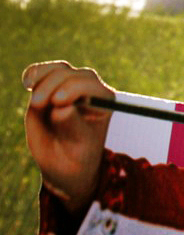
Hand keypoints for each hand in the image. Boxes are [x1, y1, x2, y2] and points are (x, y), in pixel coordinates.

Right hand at [22, 61, 113, 213]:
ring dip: (42, 79)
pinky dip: (34, 74)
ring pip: (58, 70)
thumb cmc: (77, 157)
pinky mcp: (50, 89)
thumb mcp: (78, 147)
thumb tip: (63, 108)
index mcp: (104, 102)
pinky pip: (43, 73)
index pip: (91, 86)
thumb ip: (71, 126)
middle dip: (54, 85)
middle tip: (37, 105)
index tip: (58, 102)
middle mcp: (90, 91)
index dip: (74, 88)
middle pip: (73, 75)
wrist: (62, 164)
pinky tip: (27, 82)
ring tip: (34, 101)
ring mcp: (70, 88)